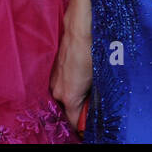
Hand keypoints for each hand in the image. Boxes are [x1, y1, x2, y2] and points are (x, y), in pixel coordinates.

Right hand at [50, 12, 92, 128]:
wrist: (80, 27)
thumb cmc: (91, 52)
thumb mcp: (98, 79)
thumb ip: (93, 99)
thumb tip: (94, 107)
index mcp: (68, 96)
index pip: (74, 122)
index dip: (84, 123)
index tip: (92, 119)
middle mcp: (57, 90)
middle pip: (69, 109)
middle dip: (80, 107)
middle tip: (94, 100)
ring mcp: (54, 79)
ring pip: (65, 95)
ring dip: (76, 94)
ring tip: (89, 85)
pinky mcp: (54, 69)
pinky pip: (62, 83)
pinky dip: (71, 83)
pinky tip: (81, 74)